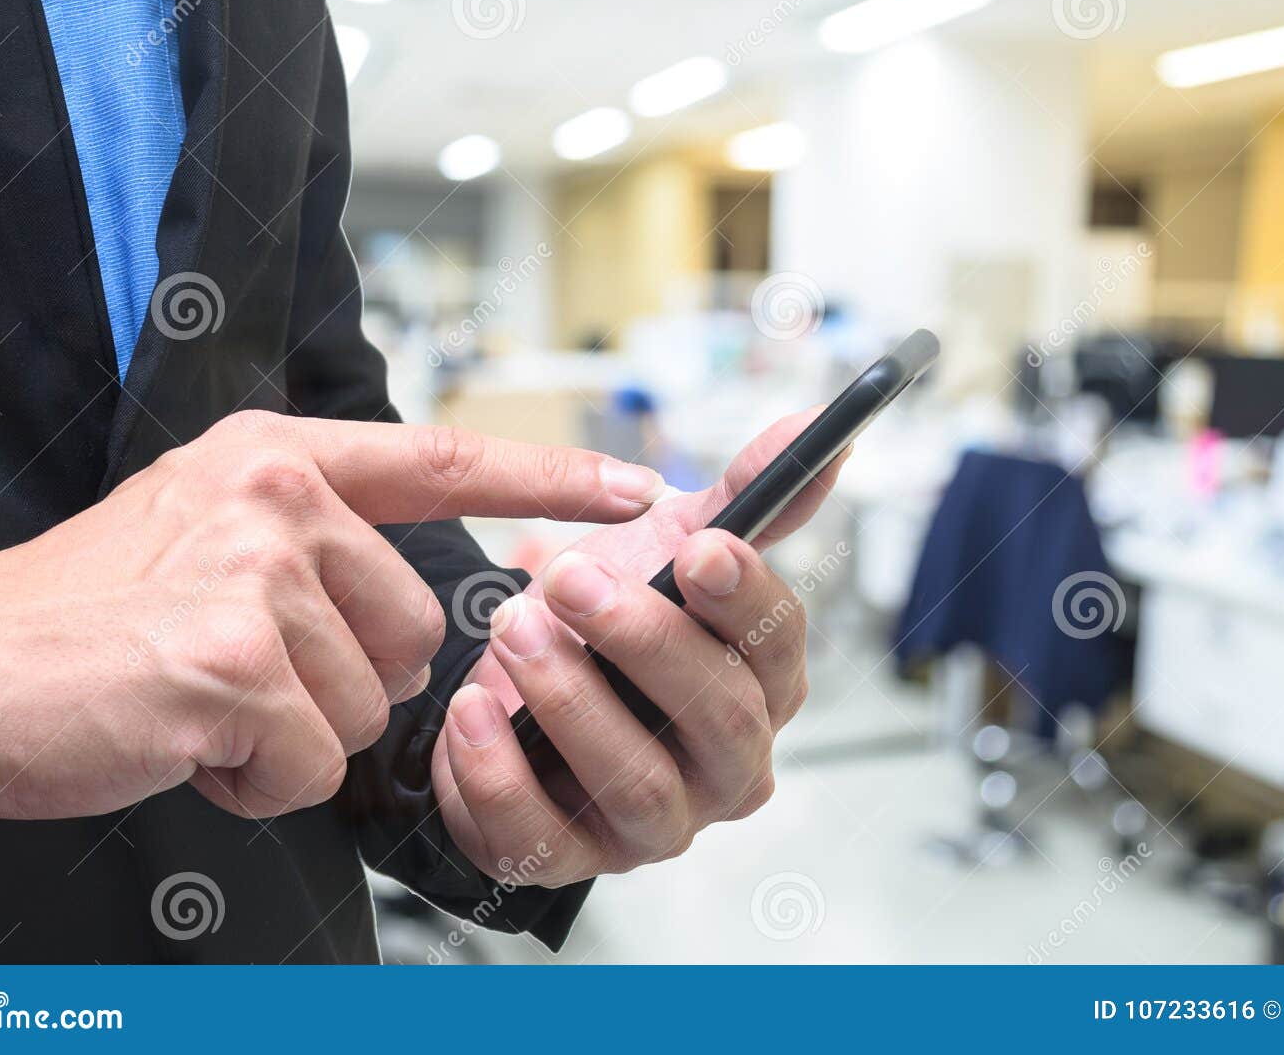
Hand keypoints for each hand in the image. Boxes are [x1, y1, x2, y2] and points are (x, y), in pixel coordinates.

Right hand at [0, 410, 664, 820]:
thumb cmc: (82, 615)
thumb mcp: (202, 532)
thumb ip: (310, 546)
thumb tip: (403, 619)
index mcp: (278, 460)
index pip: (445, 457)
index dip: (551, 472)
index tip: (638, 485)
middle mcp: (277, 499)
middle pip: (411, 631)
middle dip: (340, 681)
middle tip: (233, 672)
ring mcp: (256, 574)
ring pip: (366, 704)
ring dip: (291, 733)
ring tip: (198, 700)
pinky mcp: (232, 660)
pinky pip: (308, 760)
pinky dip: (253, 778)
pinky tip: (184, 737)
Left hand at [432, 410, 841, 884]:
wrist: (523, 686)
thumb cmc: (613, 621)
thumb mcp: (674, 545)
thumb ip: (744, 494)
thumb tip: (812, 428)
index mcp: (761, 688)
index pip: (780, 651)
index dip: (745, 600)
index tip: (699, 548)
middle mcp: (725, 768)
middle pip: (718, 718)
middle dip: (642, 640)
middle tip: (570, 576)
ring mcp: (652, 824)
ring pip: (637, 783)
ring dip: (570, 701)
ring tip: (513, 630)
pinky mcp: (570, 857)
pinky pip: (541, 836)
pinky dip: (499, 776)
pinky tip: (471, 710)